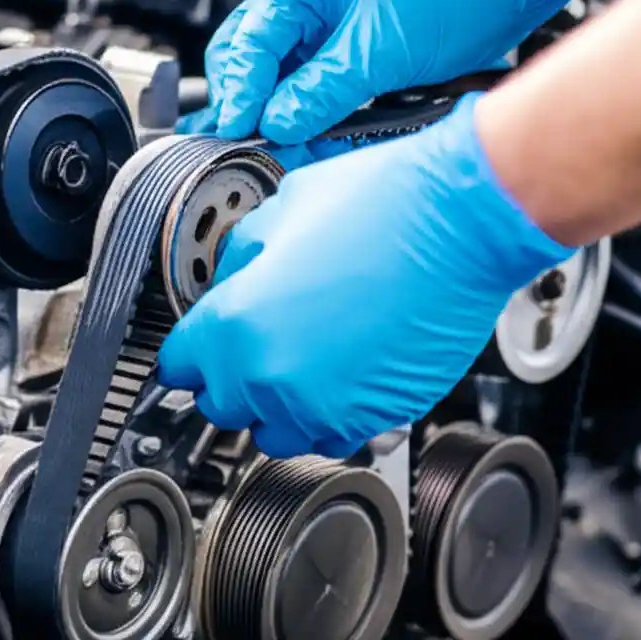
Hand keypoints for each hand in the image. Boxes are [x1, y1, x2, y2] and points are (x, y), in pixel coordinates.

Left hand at [157, 96, 571, 457]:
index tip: (196, 349)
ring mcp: (324, 406)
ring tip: (304, 358)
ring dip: (278, 405)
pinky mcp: (372, 417)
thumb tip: (229, 288)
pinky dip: (328, 414)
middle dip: (232, 377)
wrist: (460, 222)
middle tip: (257, 341)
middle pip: (222, 406)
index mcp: (234, 327)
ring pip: (275, 432)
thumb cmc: (380, 205)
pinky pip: (331, 434)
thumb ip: (237, 265)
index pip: (179, 367)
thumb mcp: (276, 213)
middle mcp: (272, 379)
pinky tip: (342, 370)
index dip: (189, 352)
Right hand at [179, 0, 593, 144]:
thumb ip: (323, 89)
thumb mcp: (381, 48)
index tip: (238, 126)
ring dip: (271, 112)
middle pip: (246, 56)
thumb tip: (279, 123)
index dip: (241, 88)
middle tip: (246, 140)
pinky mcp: (342, 57)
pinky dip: (300, 116)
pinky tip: (302, 139)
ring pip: (272, 78)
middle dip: (243, 99)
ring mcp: (321, 30)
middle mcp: (305, 2)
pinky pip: (304, 90)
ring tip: (273, 147)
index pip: (250, 39)